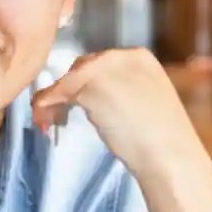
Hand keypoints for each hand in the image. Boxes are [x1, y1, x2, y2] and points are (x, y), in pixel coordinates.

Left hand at [31, 48, 206, 179]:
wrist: (169, 155)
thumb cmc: (161, 141)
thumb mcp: (143, 105)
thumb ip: (121, 94)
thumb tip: (92, 101)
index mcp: (141, 59)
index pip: (100, 65)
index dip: (83, 86)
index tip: (73, 106)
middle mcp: (123, 56)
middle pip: (81, 69)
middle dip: (67, 92)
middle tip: (59, 117)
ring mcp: (107, 67)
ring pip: (68, 80)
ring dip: (54, 101)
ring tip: (49, 122)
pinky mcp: (90, 84)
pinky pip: (57, 92)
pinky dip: (46, 105)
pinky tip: (43, 121)